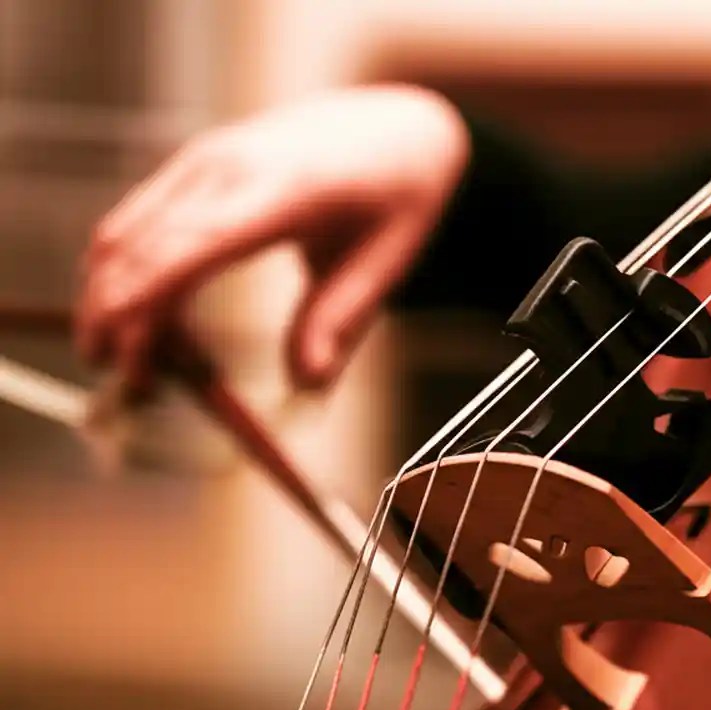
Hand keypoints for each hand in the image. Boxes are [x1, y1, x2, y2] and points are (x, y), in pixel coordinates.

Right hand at [77, 84, 469, 393]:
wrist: (397, 123)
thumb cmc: (399, 195)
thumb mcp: (387, 261)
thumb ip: (340, 321)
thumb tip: (307, 387)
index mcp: (287, 188)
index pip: (196, 243)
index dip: (148, 298)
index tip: (123, 355)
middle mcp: (232, 164)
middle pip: (143, 244)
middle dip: (117, 318)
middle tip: (132, 387)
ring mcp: (205, 158)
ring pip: (125, 231)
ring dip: (112, 298)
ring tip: (129, 362)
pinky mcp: (194, 164)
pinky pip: (138, 220)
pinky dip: (127, 273)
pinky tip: (146, 321)